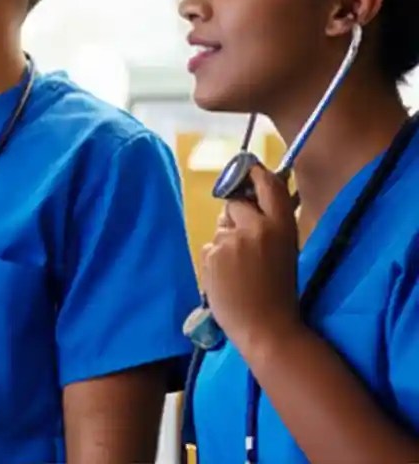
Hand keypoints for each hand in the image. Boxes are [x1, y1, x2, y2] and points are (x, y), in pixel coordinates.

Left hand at [201, 164, 302, 354]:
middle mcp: (256, 227)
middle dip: (235, 216)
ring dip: (225, 240)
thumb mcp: (285, 251)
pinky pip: (211, 246)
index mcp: (282, 225)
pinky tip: (227, 278)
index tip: (247, 168)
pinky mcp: (212, 253)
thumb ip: (269, 226)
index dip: (254, 174)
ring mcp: (231, 240)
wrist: (266, 326)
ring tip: (239, 269)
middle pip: (235, 202)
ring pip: (221, 227)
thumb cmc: (279, 292)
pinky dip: (215, 258)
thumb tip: (249, 204)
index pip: (268, 184)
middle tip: (243, 243)